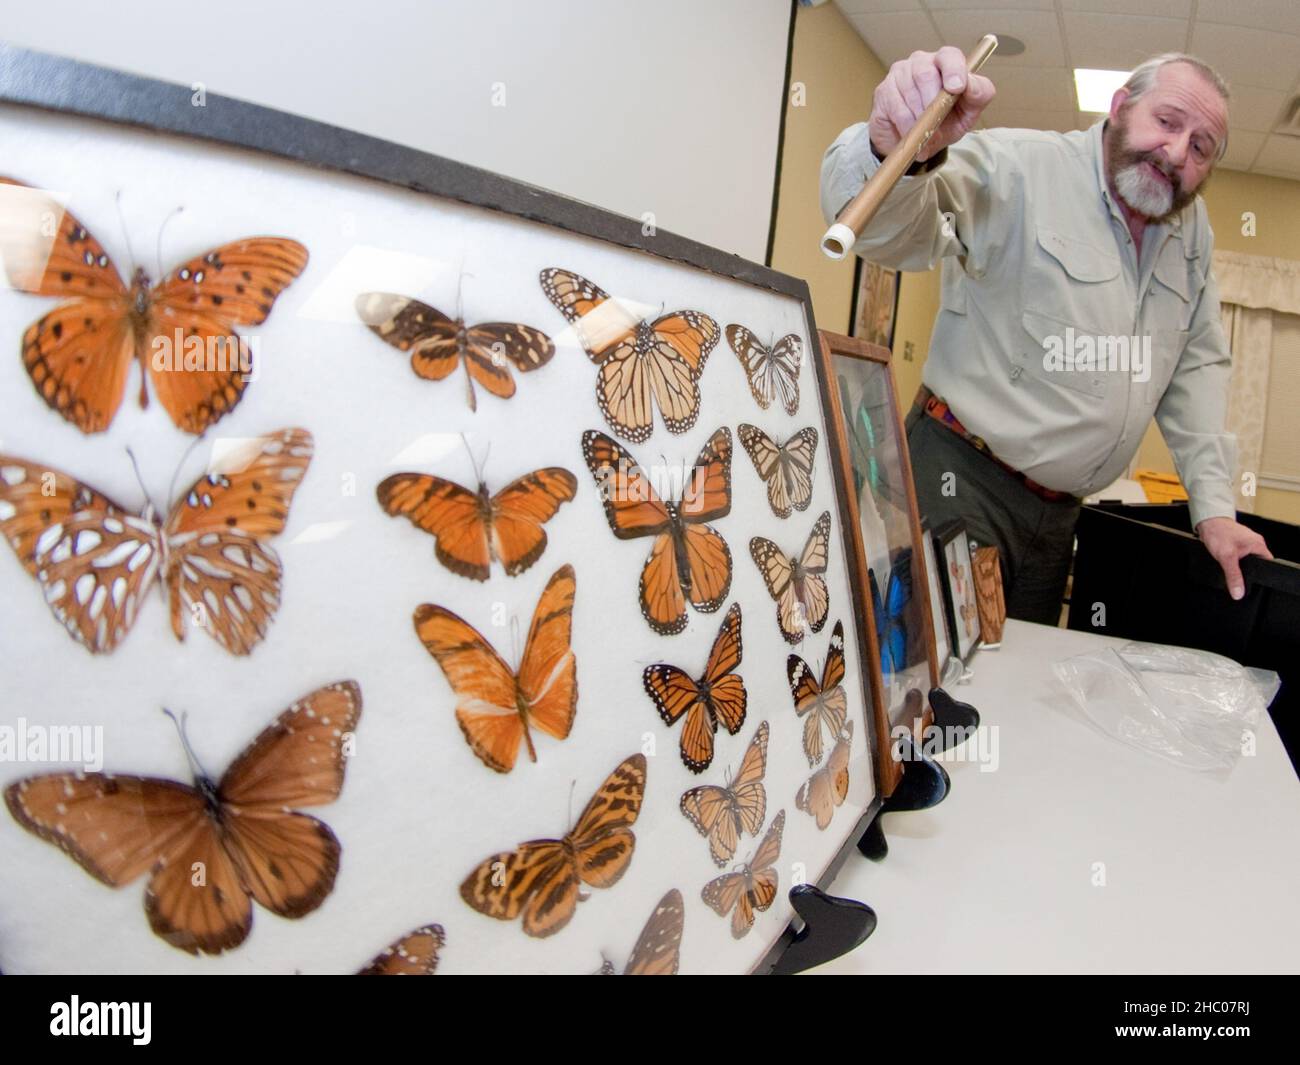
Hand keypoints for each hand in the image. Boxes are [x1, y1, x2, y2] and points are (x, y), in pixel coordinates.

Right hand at [869, 47, 995, 161]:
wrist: (916, 142)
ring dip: (919, 119)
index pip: (949, 56)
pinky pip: (896, 108)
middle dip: (933, 104)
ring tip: (925, 137)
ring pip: (909, 93)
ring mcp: (899, 74)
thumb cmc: (945, 122)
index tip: (957, 88)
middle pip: (925, 74)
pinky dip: (906, 126)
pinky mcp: (883, 91)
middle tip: (937, 126)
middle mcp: (920, 62)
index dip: (954, 70)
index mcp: (945, 62)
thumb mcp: (968, 112)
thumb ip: (978, 95)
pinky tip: (910, 136)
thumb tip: (972, 85)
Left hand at [1196, 516, 1272, 599]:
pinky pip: (1239, 556)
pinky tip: (1227, 562)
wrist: (1206, 522)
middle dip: (1249, 571)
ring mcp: (1245, 543)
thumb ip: (1233, 576)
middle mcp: (1254, 543)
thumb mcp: (1226, 558)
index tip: (1254, 583)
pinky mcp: (1236, 544)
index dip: (1262, 575)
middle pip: (1258, 563)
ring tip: (1231, 567)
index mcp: (1258, 545)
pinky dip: (1233, 560)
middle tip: (1239, 576)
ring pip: (1247, 560)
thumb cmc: (1218, 533)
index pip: (1268, 564)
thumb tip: (1238, 592)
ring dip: (1239, 566)